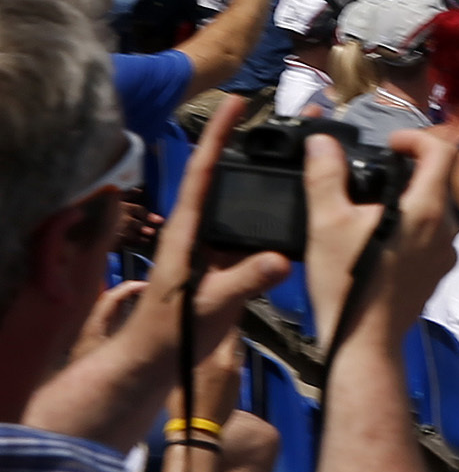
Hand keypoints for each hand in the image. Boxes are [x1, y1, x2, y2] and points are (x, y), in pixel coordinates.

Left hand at [19, 107, 301, 453]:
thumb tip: (280, 259)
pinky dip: (270, 217)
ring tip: (292, 157)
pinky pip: (250, 233)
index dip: (219, 138)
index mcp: (186, 235)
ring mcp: (210, 252)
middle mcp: (198, 235)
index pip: (204, 176)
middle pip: (223, 181)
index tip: (235, 103)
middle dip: (244, 147)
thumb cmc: (168, 338)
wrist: (152, 368)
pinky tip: (293, 213)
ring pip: (239, 207)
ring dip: (261, 183)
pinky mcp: (224, 269)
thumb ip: (241, 283)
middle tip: (277, 122)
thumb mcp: (205, 309)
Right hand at [310, 125, 458, 348]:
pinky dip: (410, 228)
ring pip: (434, 209)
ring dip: (407, 201)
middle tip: (372, 176)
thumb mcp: (326, 223)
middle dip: (407, 170)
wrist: (363, 341)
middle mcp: (448, 226)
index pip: (442, 150)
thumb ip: (326, 176)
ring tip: (368, 212)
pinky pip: (430, 236)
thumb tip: (322, 141)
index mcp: (428, 207)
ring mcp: (447, 252)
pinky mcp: (439, 272)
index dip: (416, 138)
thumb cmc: (346, 281)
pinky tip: (378, 243)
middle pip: (438, 180)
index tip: (389, 144)